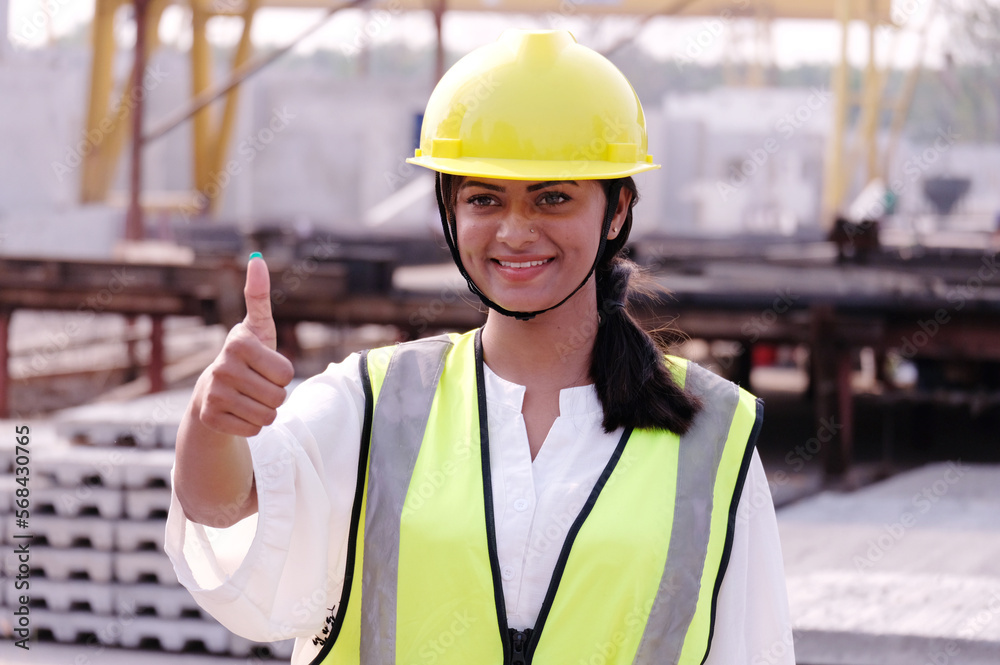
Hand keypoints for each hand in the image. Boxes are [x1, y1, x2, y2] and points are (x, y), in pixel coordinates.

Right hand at [191, 255, 294, 436]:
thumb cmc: (246, 357)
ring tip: (248, 398)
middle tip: (256, 385)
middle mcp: (221, 367)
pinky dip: (252, 425)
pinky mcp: (210, 418)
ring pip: (268, 416)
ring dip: (265, 411)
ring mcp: (213, 394)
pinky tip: (237, 412)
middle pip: (279, 396)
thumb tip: (257, 260)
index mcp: (238, 342)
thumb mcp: (257, 328)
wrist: (211, 392)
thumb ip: (258, 296)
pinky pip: (254, 430)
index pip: (286, 373)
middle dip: (275, 394)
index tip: (265, 366)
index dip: (283, 374)